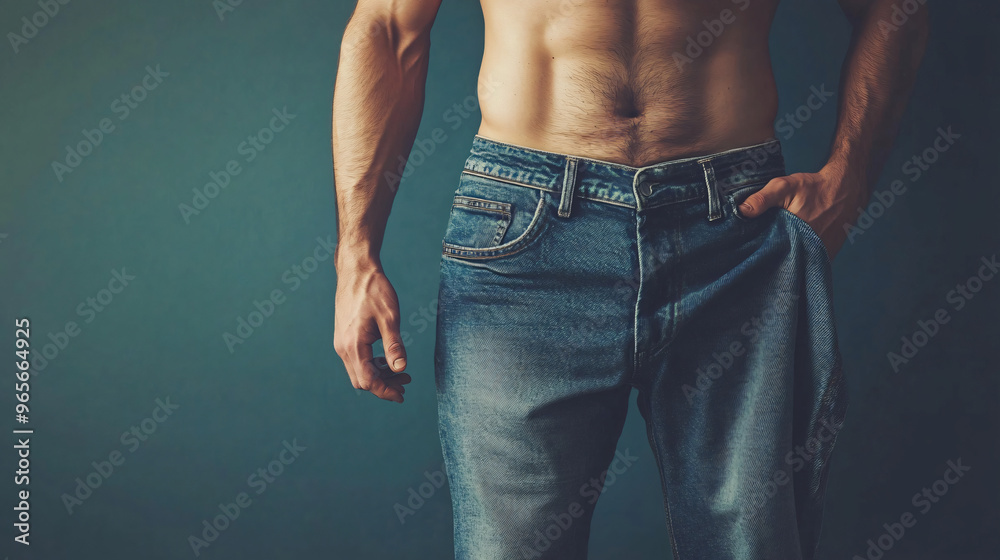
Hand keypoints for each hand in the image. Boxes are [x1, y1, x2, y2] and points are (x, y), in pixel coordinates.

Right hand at [334, 262, 410, 402]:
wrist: (356, 270)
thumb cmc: (374, 290)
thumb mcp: (390, 318)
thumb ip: (394, 345)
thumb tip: (401, 369)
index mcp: (354, 345)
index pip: (369, 381)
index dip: (386, 391)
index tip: (402, 395)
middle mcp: (343, 348)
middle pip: (362, 381)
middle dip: (384, 386)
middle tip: (406, 384)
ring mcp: (341, 343)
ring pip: (359, 372)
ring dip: (379, 376)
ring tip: (402, 374)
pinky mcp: (344, 337)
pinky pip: (357, 360)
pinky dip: (372, 366)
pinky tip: (388, 361)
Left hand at [737, 167, 867, 259]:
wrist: (847, 191)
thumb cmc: (814, 188)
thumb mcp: (785, 186)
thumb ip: (763, 198)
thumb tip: (741, 211)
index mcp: (793, 234)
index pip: (767, 252)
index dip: (755, 252)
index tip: (744, 251)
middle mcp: (807, 249)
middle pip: (779, 261)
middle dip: (766, 259)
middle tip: (754, 255)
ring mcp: (817, 256)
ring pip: (793, 265)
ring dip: (782, 261)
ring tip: (770, 255)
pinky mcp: (825, 258)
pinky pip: (806, 264)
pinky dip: (797, 260)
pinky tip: (788, 252)